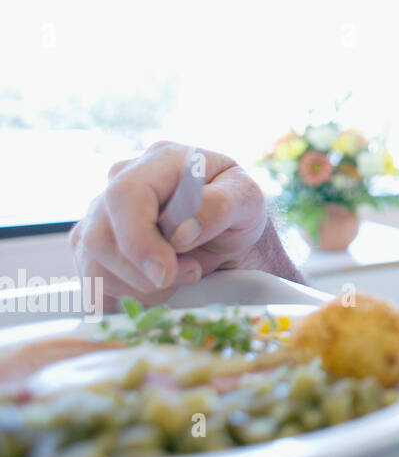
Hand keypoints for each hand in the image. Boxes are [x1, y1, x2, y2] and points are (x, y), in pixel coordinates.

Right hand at [71, 141, 269, 307]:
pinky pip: (92, 283)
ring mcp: (101, 213)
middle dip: (144, 273)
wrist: (229, 235)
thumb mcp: (248, 200)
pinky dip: (128, 295)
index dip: (138, 241)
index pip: (124, 196)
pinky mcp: (93, 245)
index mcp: (161, 160)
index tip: (166, 272)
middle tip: (192, 272)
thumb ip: (221, 206)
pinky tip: (160, 285)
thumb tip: (181, 232)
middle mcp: (121, 181)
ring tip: (182, 275)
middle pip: (100, 238)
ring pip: (93, 266)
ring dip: (140, 287)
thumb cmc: (238, 211)